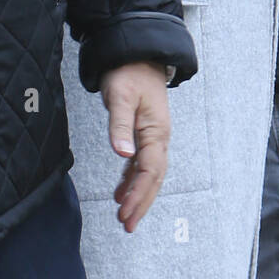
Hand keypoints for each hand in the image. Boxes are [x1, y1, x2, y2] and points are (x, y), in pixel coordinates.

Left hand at [99, 61, 169, 232]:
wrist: (137, 53)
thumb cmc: (128, 72)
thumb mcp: (120, 96)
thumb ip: (120, 125)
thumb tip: (122, 154)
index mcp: (156, 132)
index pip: (149, 171)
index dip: (138, 193)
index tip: (125, 212)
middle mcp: (158, 137)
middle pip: (153, 178)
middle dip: (141, 203)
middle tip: (127, 225)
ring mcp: (153, 135)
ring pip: (148, 173)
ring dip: (137, 194)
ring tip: (124, 215)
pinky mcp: (144, 132)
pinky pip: (142, 163)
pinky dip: (132, 179)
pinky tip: (121, 190)